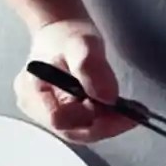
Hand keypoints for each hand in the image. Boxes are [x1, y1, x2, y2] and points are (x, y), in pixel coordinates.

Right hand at [16, 20, 135, 143]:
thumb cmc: (68, 36)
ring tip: (132, 109)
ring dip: (108, 123)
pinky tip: (120, 109)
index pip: (62, 120)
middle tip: (135, 113)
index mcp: (31, 90)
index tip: (122, 111)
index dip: (93, 121)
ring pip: (81, 130)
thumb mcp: (82, 43)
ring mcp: (46, 114)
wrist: (63, 34)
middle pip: (73, 131)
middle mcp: (34, 108)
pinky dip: (104, 119)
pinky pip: (84, 125)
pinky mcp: (61, 115)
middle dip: (106, 124)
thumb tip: (108, 97)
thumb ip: (90, 67)